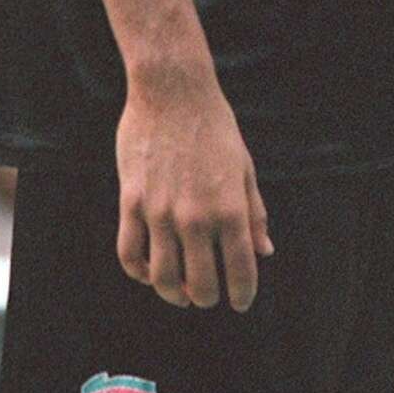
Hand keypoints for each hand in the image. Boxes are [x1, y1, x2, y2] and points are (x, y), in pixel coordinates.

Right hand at [116, 71, 273, 310]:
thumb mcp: (244, 167)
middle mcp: (195, 216)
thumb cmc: (215, 127)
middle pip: (200, 284)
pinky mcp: (131, 203)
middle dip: (208, 297)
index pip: (240, 269)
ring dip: (174, 294)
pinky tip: (151, 272)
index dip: (243, 293)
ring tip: (181, 292)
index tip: (241, 301)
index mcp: (230, 207)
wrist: (173, 91)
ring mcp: (160, 212)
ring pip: (163, 278)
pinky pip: (130, 255)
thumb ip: (254, 212)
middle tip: (209, 294)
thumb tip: (264, 252)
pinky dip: (140, 273)